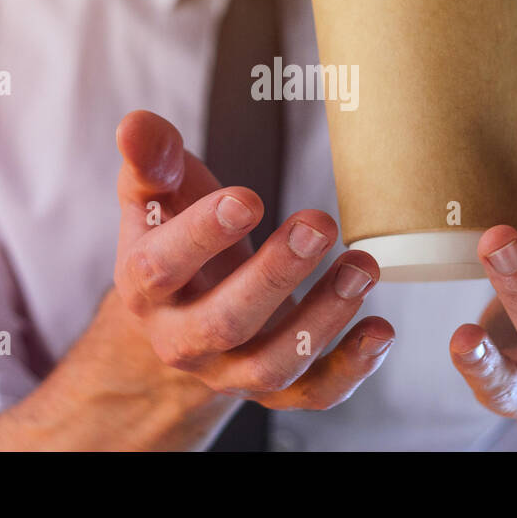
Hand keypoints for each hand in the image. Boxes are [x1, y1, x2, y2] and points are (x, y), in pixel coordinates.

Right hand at [0, 110, 392, 450]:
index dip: (202, 235)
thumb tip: (136, 123)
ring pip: (273, 363)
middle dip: (275, 275)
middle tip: (319, 224)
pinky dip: (351, 368)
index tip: (247, 199)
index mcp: (143, 288)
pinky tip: (381, 329)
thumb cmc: (173, 236)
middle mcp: (182, 341)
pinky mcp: (274, 391)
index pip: (161, 268)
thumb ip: (151, 159)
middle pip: (225, 322)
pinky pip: (313, 394)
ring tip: (363, 265)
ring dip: (323, 317)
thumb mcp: (155, 196)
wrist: (180, 317)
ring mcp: (229, 373)